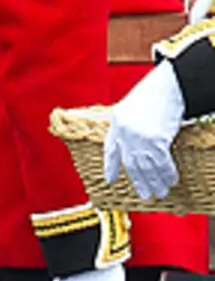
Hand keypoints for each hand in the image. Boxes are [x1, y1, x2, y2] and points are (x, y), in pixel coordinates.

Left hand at [103, 61, 184, 199]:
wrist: (169, 85)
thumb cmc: (154, 92)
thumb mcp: (131, 107)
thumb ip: (128, 126)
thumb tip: (134, 144)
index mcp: (117, 124)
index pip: (111, 149)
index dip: (110, 166)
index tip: (109, 179)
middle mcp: (125, 133)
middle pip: (131, 164)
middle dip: (139, 182)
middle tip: (145, 195)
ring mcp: (139, 138)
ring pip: (147, 167)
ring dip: (155, 182)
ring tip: (160, 193)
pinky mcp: (156, 140)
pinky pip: (162, 162)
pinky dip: (167, 173)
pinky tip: (170, 180)